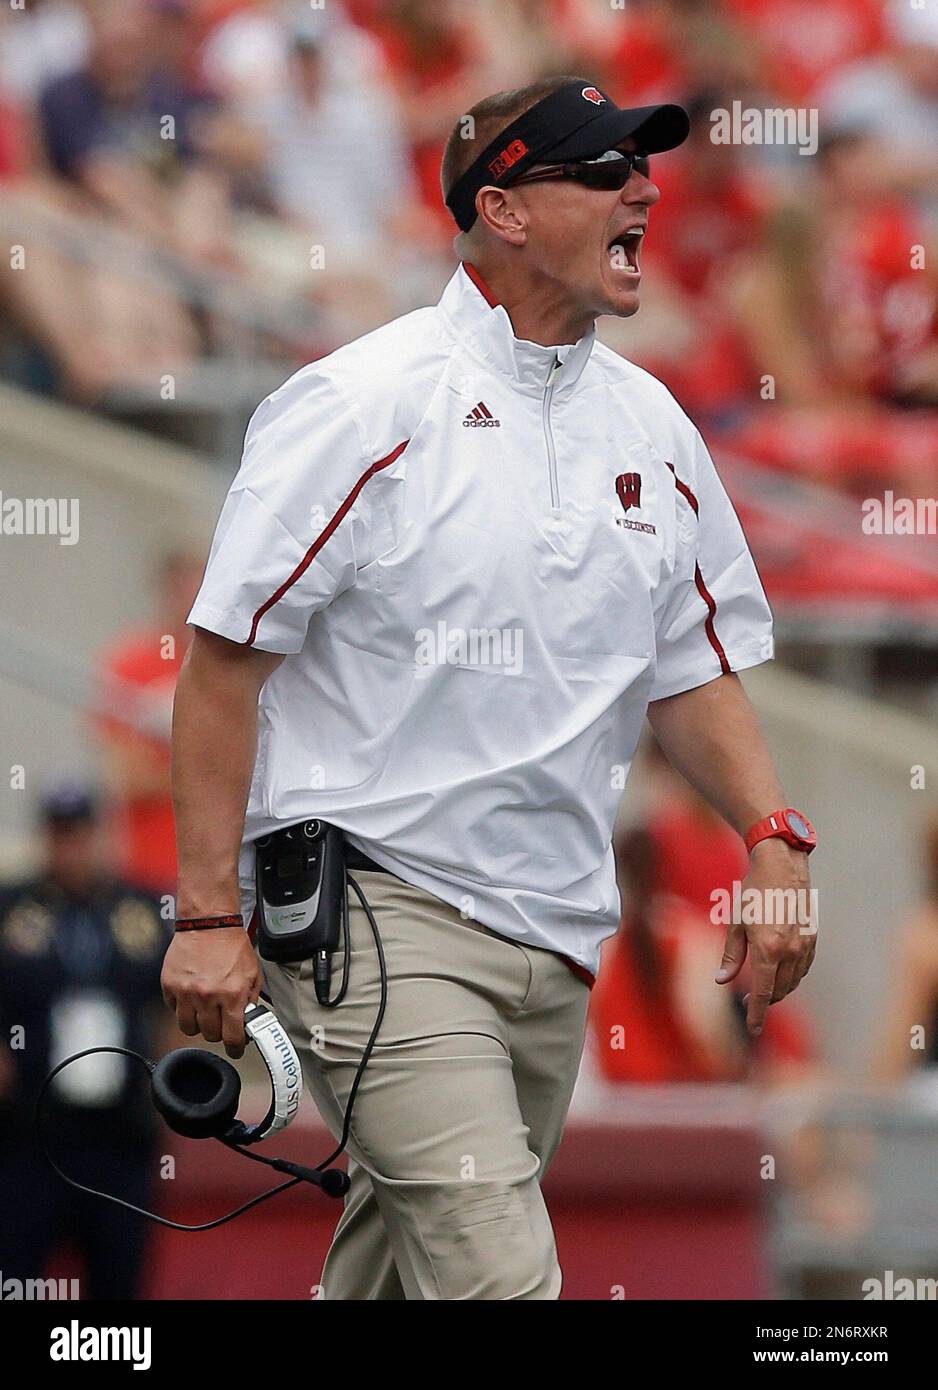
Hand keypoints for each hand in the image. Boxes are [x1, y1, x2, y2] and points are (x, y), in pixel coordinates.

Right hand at [161, 928, 261, 1057]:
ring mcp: (186, 992)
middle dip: (218, 1031)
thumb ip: (251, 1000)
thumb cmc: (232, 946)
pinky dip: (183, 1008)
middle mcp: (208, 996)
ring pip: (189, 1028)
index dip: (235, 1048)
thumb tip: (248, 1023)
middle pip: (209, 1035)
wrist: (209, 924)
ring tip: (205, 1011)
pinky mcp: (170, 986)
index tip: (235, 1049)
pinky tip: (192, 996)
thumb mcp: (253, 973)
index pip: (232, 1037)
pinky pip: (174, 1010)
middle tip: (221, 1021)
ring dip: (198, 1023)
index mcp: (232, 995)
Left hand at [715, 839, 815, 1036]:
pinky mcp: (812, 940)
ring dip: (778, 991)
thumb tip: (722, 981)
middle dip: (764, 1002)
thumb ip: (731, 955)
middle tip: (748, 1003)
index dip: (756, 1014)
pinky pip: (802, 969)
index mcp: (767, 949)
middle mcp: (789, 951)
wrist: (782, 868)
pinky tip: (780, 975)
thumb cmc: (754, 893)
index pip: (762, 992)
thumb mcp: (736, 923)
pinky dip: (791, 977)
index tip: (752, 1029)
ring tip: (763, 991)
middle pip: (778, 990)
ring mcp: (804, 946)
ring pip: (792, 982)